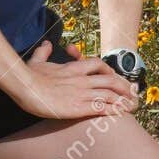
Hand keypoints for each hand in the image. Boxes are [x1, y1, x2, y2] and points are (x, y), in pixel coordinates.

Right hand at [13, 38, 140, 121]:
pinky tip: (122, 114)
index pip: (98, 64)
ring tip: (132, 106)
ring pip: (110, 95)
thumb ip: (43, 52)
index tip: (114, 77)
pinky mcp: (79, 107)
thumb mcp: (37, 60)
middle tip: (131, 94)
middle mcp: (82, 79)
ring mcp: (82, 93)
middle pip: (111, 80)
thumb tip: (47, 44)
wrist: (26, 87)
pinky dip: (114, 110)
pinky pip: (102, 108)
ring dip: (123, 100)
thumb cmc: (29, 76)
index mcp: (74, 68)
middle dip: (124, 87)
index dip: (109, 71)